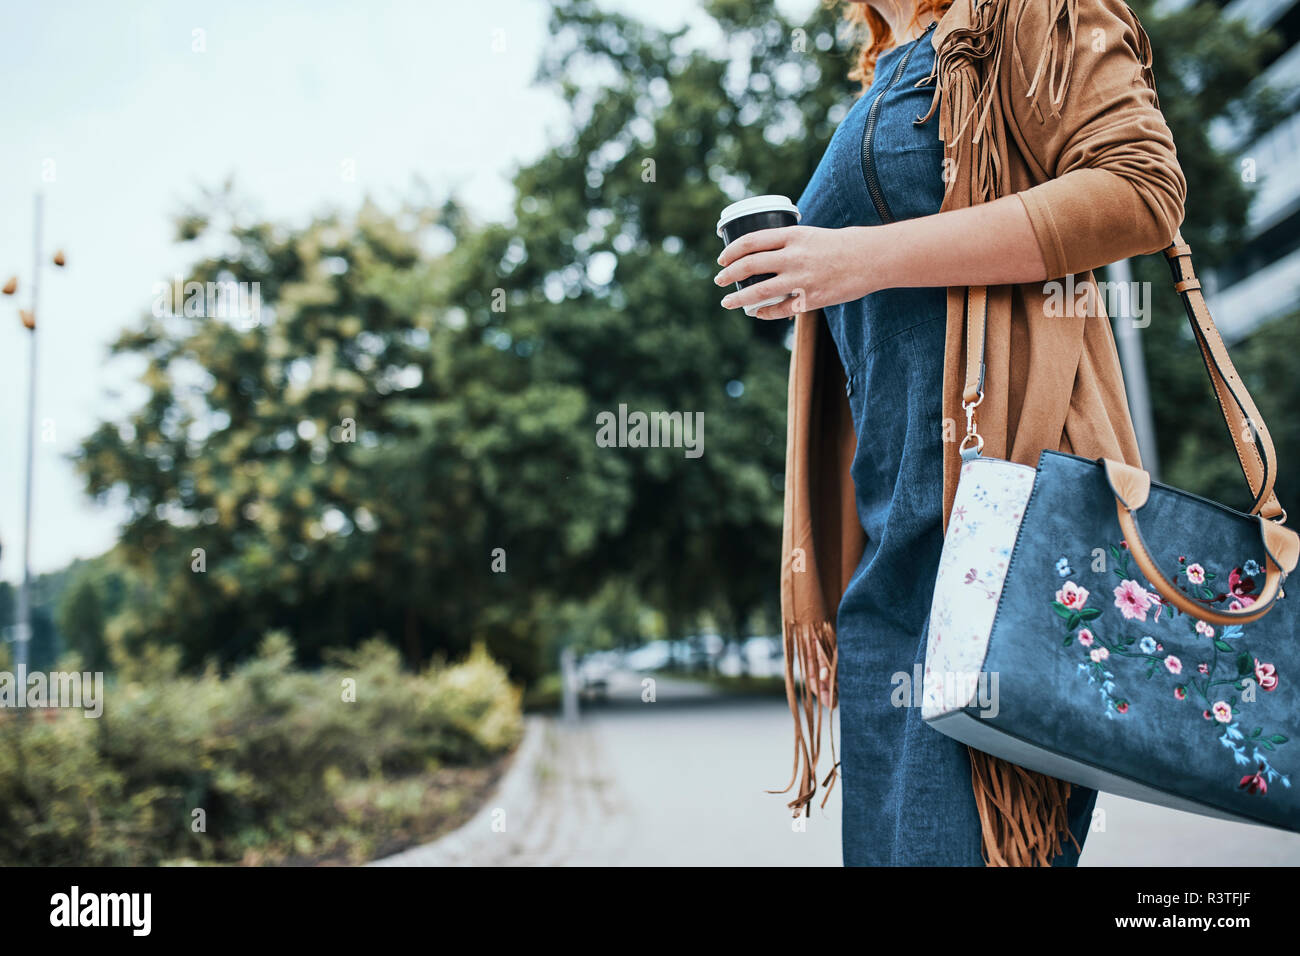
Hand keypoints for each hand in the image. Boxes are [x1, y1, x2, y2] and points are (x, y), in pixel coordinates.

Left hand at [713, 225, 877, 318]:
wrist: (873, 258)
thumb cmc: (842, 245)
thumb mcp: (811, 235)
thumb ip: (788, 243)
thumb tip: (763, 254)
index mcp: (793, 236)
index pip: (751, 241)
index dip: (732, 251)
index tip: (721, 259)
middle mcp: (794, 257)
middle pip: (749, 265)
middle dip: (728, 274)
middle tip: (718, 279)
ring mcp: (801, 280)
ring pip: (759, 292)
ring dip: (738, 298)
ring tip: (726, 302)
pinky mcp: (811, 299)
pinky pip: (780, 309)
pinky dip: (764, 312)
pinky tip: (756, 313)